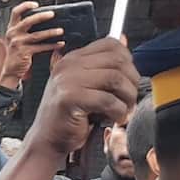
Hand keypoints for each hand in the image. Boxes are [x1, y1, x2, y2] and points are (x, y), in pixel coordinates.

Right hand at [0, 0, 62, 87]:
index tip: (35, 4)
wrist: (10, 70)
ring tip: (61, 31)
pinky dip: (52, 45)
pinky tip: (60, 44)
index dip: (25, 6)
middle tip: (52, 14)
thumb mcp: (16, 38)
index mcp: (11, 28)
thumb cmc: (16, 53)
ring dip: (50, 32)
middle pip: (27, 21)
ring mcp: (18, 43)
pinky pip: (40, 47)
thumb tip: (43, 20)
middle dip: (41, 16)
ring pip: (36, 35)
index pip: (15, 12)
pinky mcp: (24, 52)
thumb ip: (24, 29)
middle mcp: (13, 34)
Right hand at [24, 36, 140, 165]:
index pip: (110, 44)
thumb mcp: (86, 85)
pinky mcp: (70, 98)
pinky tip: (115, 118)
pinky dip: (119, 112)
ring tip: (125, 110)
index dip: (128, 60)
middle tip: (130, 99)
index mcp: (72, 59)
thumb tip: (123, 40)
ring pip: (116, 79)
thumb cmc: (67, 115)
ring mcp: (67, 80)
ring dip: (128, 97)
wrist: (47, 139)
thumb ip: (102, 65)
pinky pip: (108, 100)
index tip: (128, 78)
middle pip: (117, 61)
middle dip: (132, 81)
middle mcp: (68, 66)